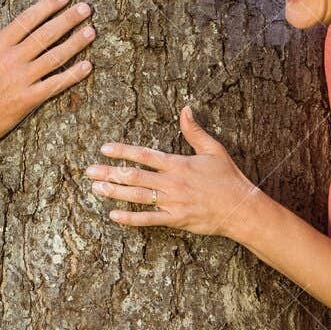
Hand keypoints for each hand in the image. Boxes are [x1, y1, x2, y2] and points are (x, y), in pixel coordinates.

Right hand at [0, 0, 94, 154]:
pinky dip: (73, 75)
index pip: (26, 20)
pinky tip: (88, 65)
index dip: (46, 6)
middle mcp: (11, 60)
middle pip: (45, 34)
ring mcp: (21, 80)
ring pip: (54, 57)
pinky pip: (55, 85)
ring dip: (75, 43)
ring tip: (92, 31)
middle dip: (68, 19)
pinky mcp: (28, 100)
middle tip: (86, 8)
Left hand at [85, 106, 260, 236]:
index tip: (104, 148)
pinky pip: (149, 220)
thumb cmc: (228, 178)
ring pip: (137, 196)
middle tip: (88, 171)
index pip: (145, 155)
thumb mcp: (214, 149)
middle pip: (135, 176)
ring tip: (95, 188)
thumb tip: (185, 109)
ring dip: (115, 192)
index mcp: (178, 164)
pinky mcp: (176, 220)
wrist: (242, 208)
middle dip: (110, 172)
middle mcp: (172, 183)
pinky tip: (113, 215)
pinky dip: (130, 218)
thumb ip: (195, 131)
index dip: (123, 151)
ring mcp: (173, 202)